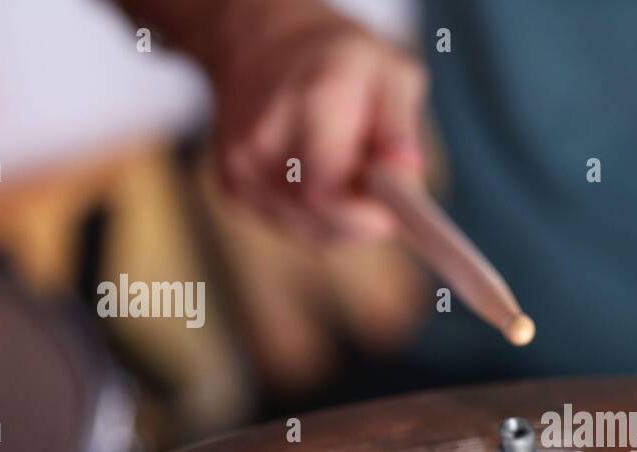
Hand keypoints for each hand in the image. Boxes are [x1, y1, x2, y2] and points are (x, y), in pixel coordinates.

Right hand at [210, 2, 427, 241]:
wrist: (258, 37)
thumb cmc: (339, 58)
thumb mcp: (390, 71)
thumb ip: (400, 125)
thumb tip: (406, 171)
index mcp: (310, 104)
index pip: (329, 196)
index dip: (366, 220)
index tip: (392, 218)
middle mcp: (263, 137)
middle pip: (319, 221)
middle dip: (358, 220)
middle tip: (376, 192)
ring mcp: (239, 164)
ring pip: (304, 230)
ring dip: (336, 218)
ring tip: (344, 171)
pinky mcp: (229, 184)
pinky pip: (285, 224)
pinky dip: (310, 214)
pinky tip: (314, 173)